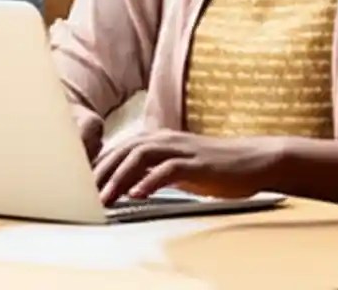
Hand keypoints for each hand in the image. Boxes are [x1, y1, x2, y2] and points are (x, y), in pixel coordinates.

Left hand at [94, 130, 283, 205]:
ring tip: (106, 197)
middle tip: (85, 194)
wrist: (255, 160)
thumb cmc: (215, 167)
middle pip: (124, 150)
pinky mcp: (198, 163)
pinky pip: (169, 170)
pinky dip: (151, 181)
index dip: (99, 166)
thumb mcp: (177, 168)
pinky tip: (138, 195)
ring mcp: (182, 149)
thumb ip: (152, 171)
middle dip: (102, 172)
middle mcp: (166, 139)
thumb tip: (126, 185)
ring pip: (141, 157)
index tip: (83, 184)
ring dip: (120, 177)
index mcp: (158, 139)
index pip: (120, 149)